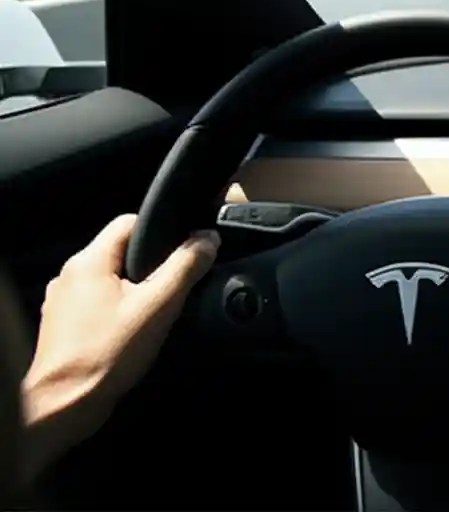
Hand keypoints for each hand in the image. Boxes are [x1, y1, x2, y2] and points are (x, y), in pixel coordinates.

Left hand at [19, 214, 218, 481]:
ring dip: (134, 291)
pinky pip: (98, 304)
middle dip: (150, 267)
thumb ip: (185, 267)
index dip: (162, 231)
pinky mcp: (63, 326)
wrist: (65, 404)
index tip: (185, 252)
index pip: (129, 222)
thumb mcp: (158, 306)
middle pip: (120, 253)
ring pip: (110, 280)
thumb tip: (208, 238)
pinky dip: (118, 310)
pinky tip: (133, 332)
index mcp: (88, 261)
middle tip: (175, 288)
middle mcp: (69, 275)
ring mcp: (62, 302)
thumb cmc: (109, 352)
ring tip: (157, 313)